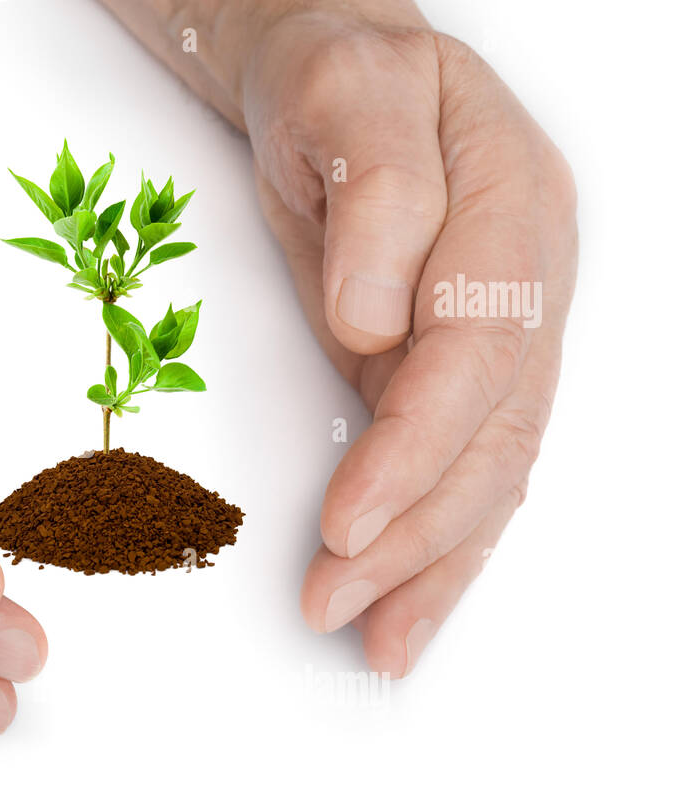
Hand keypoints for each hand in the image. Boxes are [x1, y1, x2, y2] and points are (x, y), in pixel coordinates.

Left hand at [241, 7, 577, 673]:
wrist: (337, 74)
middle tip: (340, 607)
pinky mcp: (450, 368)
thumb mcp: (348, 91)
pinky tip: (404, 602)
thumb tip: (377, 316)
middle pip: (491, 432)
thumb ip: (379, 191)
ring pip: (487, 469)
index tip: (347, 520)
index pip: (474, 352)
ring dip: (432, 565)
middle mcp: (520, 283)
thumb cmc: (338, 75)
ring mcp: (496, 332)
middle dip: (418, 533)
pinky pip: (460, 467)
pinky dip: (433, 542)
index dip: (415, 447)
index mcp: (511, 210)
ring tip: (378, 641)